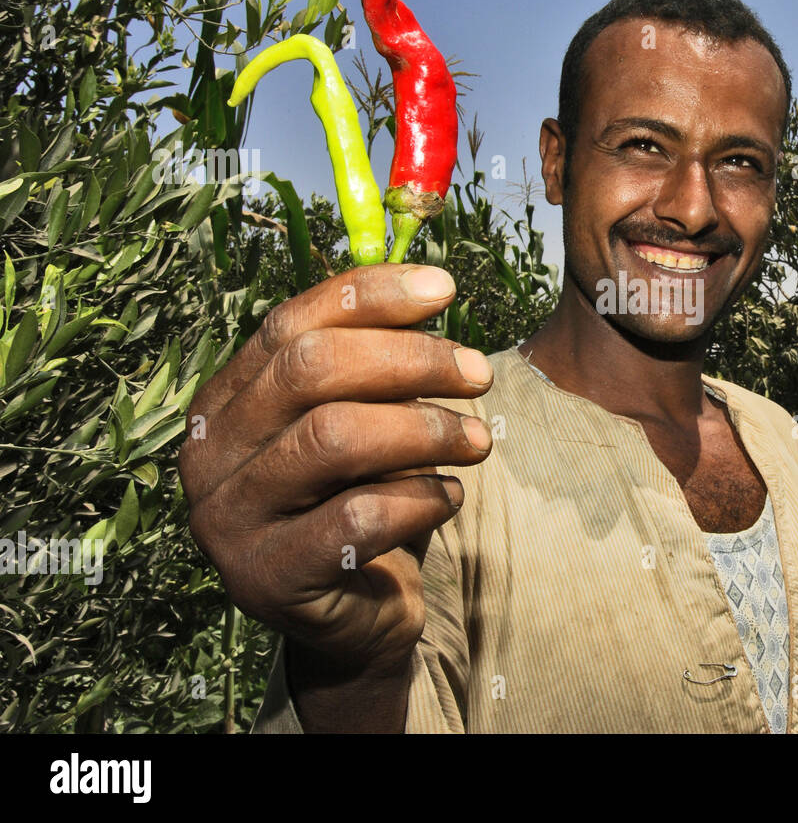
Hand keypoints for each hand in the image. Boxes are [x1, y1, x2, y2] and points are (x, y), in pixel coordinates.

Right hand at [179, 264, 492, 678]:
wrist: (355, 617)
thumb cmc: (362, 502)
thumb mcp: (362, 423)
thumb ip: (374, 364)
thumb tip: (432, 290)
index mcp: (224, 403)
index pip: (290, 324)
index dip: (370, 296)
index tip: (446, 288)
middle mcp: (209, 456)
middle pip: (310, 370)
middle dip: (411, 360)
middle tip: (480, 374)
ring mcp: (229, 522)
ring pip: (335, 438)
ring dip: (426, 429)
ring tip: (478, 440)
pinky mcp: (269, 579)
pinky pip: (359, 518)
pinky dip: (421, 498)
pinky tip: (450, 497)